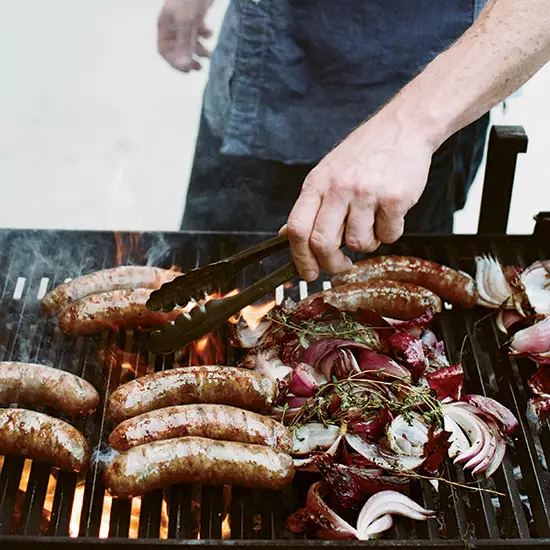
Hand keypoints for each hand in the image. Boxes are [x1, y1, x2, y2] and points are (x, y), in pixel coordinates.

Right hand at [157, 0, 212, 71]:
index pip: (165, 51)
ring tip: (210, 54)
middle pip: (178, 49)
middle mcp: (172, 25)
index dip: (175, 62)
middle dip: (189, 59)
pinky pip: (198, 31)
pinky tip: (210, 32)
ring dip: (200, 50)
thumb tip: (183, 66)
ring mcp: (183, 20)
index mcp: (165, 26)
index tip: (187, 70)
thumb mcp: (187, 23)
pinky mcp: (195, 16)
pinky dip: (205, 34)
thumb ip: (184, 45)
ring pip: (190, 42)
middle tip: (199, 68)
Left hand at [285, 110, 436, 280]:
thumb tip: (287, 235)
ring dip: (366, 244)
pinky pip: (389, 236)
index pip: (297, 228)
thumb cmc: (364, 153)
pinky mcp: (394, 198)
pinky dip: (390, 233)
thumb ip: (310, 206)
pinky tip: (390, 214)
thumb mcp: (327, 173)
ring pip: (358, 244)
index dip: (300, 258)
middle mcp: (338, 188)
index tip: (308, 273)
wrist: (403, 127)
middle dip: (332, 264)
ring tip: (372, 224)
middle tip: (341, 266)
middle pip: (323, 243)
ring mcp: (366, 193)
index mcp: (317, 183)